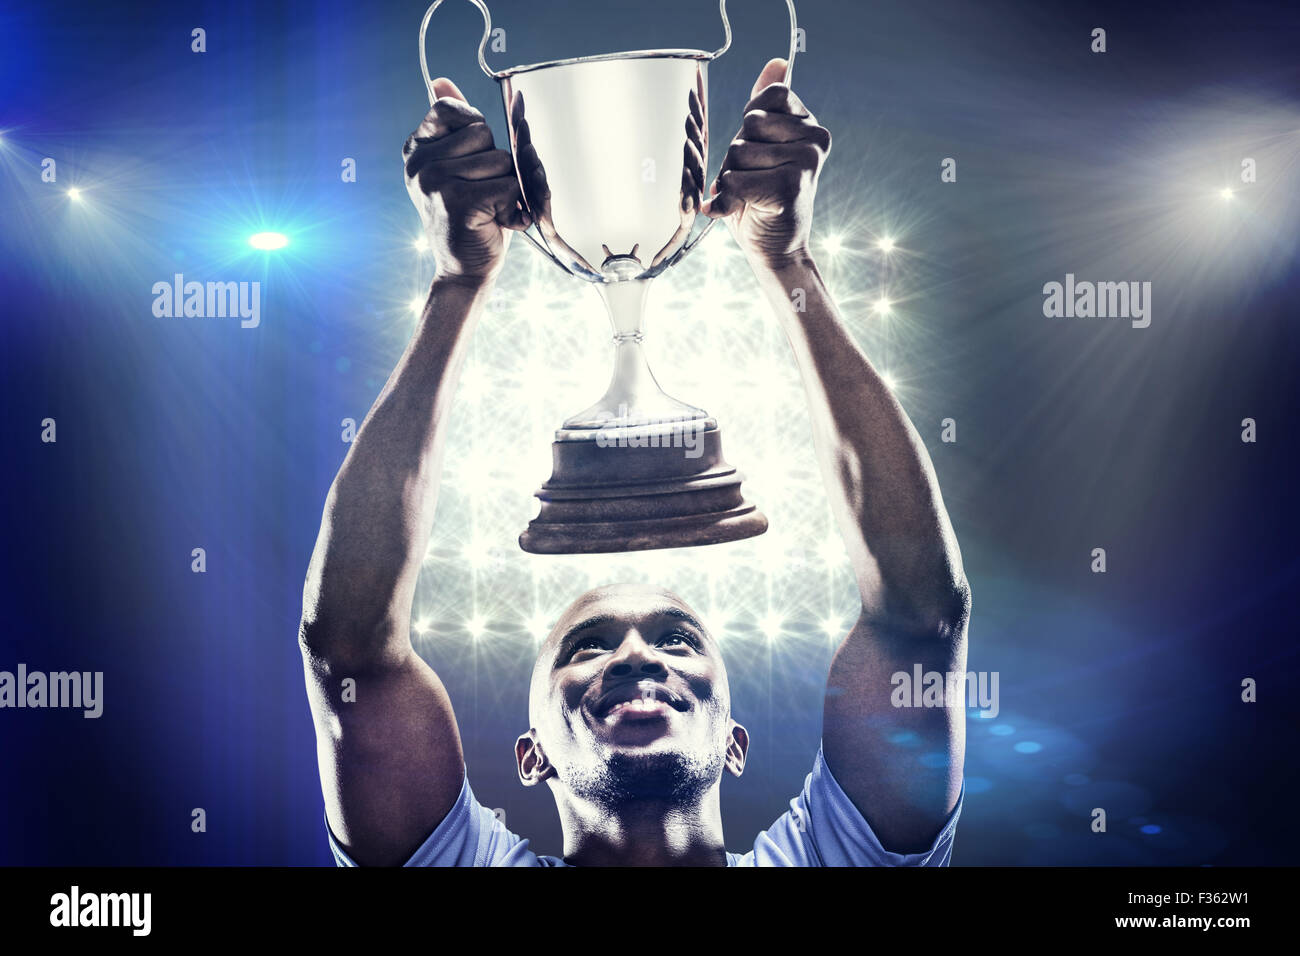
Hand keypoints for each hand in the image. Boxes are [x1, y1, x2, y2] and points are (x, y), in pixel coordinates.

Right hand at [404, 77, 530, 285]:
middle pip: (482, 134)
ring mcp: (434, 182)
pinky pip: (507, 185)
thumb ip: (453, 126)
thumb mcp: (460, 166)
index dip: (474, 128)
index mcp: (416, 149)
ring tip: (489, 209)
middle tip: (482, 193)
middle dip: (495, 163)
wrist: (464, 270)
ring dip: (506, 187)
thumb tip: (441, 80)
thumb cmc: (472, 216)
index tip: (472, 158)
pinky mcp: (456, 202)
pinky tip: (496, 221)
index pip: (451, 109)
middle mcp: (419, 164)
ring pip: (499, 160)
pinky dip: (512, 207)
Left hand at [701, 58, 830, 272]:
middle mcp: (815, 139)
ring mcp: (806, 161)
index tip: (760, 150)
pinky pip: (736, 180)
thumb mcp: (762, 146)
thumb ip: (765, 107)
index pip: (769, 96)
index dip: (751, 124)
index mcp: (809, 125)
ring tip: (751, 196)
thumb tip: (777, 63)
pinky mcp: (791, 186)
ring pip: (738, 153)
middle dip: (737, 155)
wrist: (775, 250)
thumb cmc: (762, 198)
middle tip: (753, 180)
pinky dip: (727, 200)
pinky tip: (743, 210)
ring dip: (732, 179)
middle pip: (748, 125)